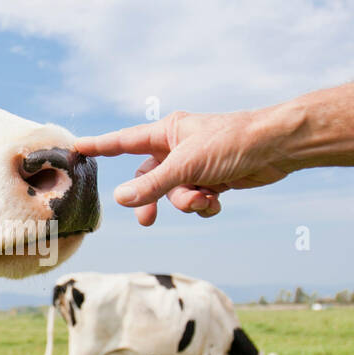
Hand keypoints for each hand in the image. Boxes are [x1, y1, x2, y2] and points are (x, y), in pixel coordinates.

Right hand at [74, 109, 292, 225]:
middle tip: (148, 222)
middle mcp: (177, 147)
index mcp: (167, 132)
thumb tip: (120, 199)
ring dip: (187, 202)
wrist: (277, 148)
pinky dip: (205, 205)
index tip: (76, 148)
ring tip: (205, 197)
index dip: (100, 146)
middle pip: (149, 179)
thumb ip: (152, 185)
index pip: (124, 141)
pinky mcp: (213, 180)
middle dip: (153, 200)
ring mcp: (195, 165)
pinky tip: (217, 200)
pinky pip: (195, 201)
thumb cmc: (232, 142)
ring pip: (174, 194)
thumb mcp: (186, 166)